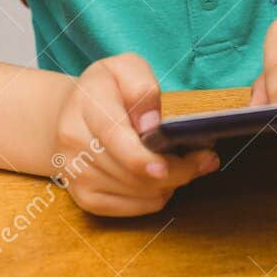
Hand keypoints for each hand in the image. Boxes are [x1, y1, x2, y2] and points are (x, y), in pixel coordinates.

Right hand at [52, 51, 219, 216]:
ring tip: (187, 166)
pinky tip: (164, 181)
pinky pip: (130, 208)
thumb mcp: (125, 68)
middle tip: (206, 159)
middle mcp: (74, 142)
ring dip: (168, 184)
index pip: (113, 137)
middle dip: (176, 170)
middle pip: (130, 171)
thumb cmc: (107, 89)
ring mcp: (76, 174)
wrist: (70, 113)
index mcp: (85, 105)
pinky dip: (154, 198)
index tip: (167, 167)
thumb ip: (142, 87)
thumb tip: (152, 124)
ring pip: (135, 192)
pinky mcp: (84, 197)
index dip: (140, 158)